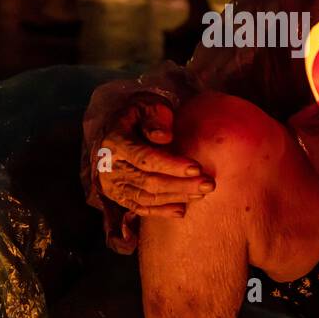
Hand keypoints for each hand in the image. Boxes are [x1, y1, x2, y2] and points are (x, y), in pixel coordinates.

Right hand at [95, 95, 214, 217]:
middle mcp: (109, 166)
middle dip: (181, 185)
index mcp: (115, 141)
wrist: (116, 130)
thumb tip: (164, 137)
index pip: (145, 158)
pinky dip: (161, 211)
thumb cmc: (138, 116)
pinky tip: (181, 210)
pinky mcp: (118, 196)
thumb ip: (154, 118)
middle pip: (148, 182)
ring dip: (176, 198)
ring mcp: (112, 184)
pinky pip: (139, 208)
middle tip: (208, 184)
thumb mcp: (145, 106)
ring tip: (201, 193)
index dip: (171, 165)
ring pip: (146, 198)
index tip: (196, 168)